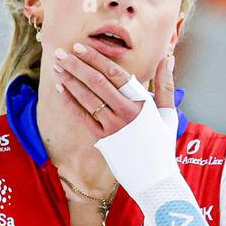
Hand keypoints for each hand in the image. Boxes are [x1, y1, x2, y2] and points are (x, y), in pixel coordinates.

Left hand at [51, 43, 174, 135]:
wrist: (155, 178)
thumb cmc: (162, 144)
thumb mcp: (168, 113)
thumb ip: (166, 84)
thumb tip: (168, 58)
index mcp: (141, 103)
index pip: (115, 74)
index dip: (95, 58)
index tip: (79, 47)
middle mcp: (125, 113)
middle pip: (96, 83)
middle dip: (76, 65)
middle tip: (60, 53)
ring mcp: (112, 127)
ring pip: (86, 98)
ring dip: (69, 80)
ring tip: (57, 67)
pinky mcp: (102, 140)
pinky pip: (81, 117)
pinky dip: (70, 101)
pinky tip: (60, 89)